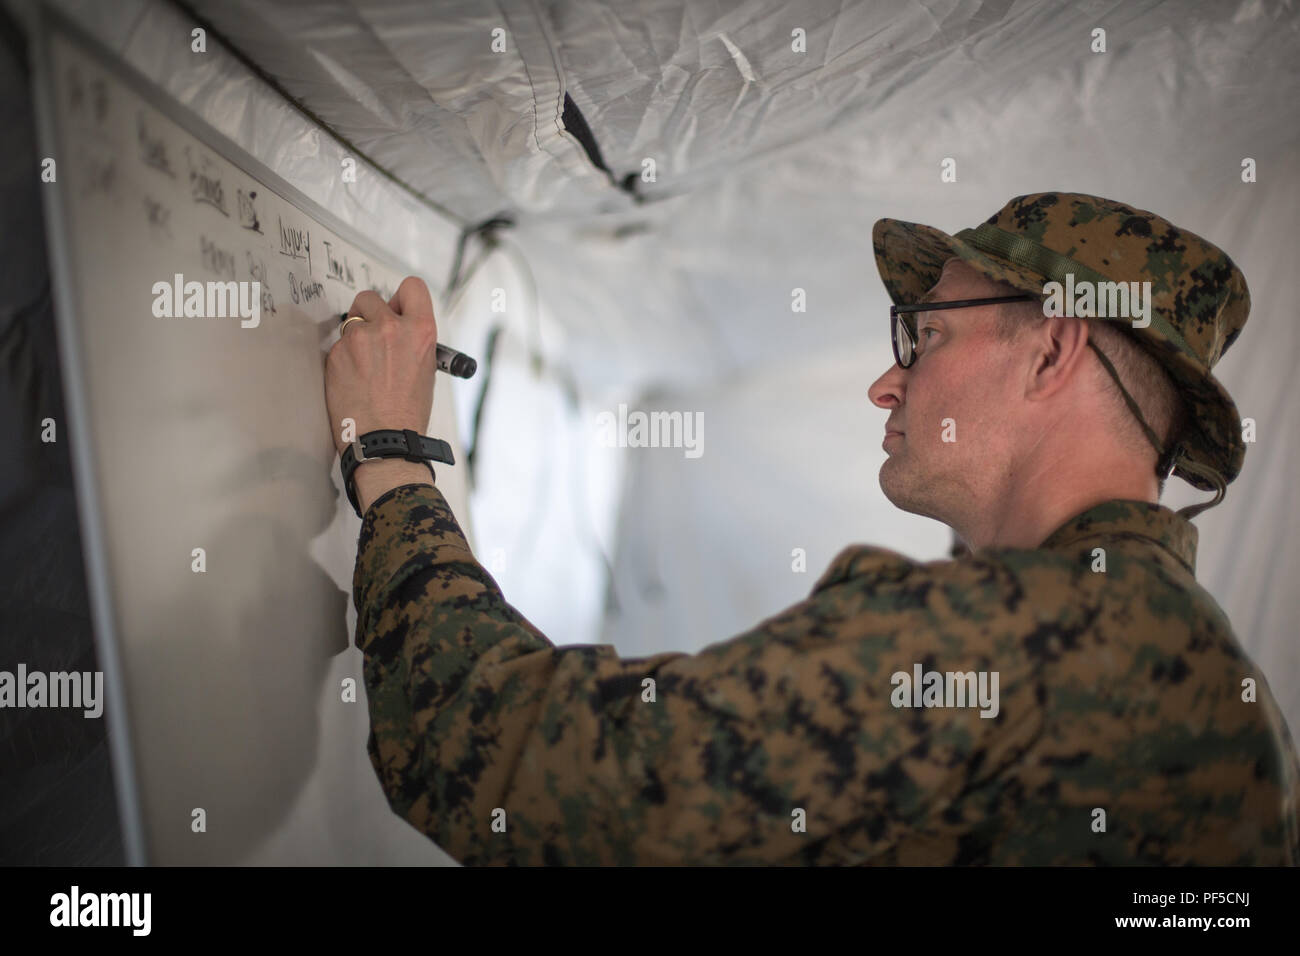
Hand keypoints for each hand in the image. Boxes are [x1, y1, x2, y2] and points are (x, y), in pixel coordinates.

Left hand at [325, 276, 438, 457]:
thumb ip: (411, 340)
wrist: (383, 441)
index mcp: (420, 331)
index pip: (412, 287)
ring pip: (350, 322)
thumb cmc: (407, 413)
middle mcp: (390, 328)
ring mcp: (359, 339)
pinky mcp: (336, 354)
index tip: (396, 308)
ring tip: (365, 368)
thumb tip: (396, 326)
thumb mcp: (426, 369)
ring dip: (356, 339)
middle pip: (370, 297)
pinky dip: (344, 360)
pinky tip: (354, 381)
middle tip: (374, 337)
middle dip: (370, 314)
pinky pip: (338, 346)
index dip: (401, 298)